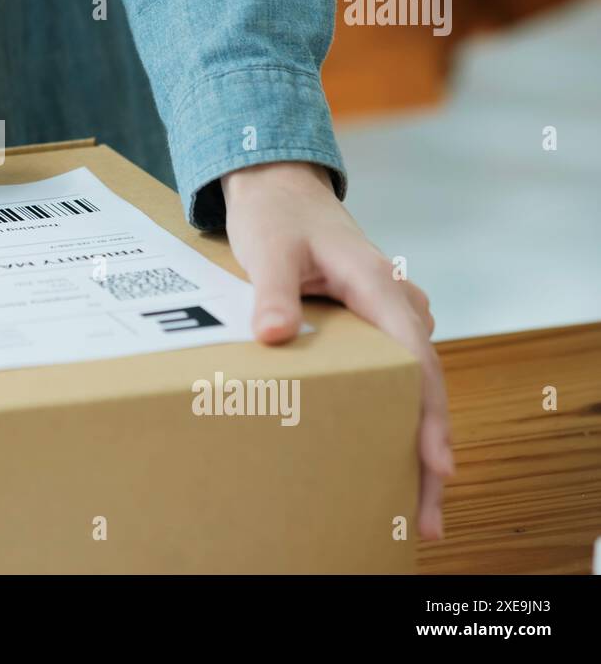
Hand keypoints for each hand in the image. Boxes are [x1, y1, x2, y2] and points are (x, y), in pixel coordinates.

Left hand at [221, 161, 453, 539]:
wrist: (279, 188)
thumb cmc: (276, 216)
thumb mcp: (268, 247)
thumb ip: (272, 290)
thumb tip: (274, 335)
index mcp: (376, 282)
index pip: (414, 356)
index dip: (426, 411)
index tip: (434, 461)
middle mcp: (395, 300)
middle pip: (423, 381)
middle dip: (429, 445)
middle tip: (425, 513)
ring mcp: (388, 312)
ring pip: (414, 381)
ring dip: (416, 434)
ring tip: (413, 499)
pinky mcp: (374, 322)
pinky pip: (396, 371)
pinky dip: (397, 410)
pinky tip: (388, 450)